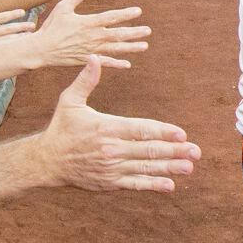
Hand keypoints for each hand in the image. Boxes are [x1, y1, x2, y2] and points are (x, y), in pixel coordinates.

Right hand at [0, 0, 29, 44]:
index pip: (1, 17)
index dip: (13, 14)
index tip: (23, 12)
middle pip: (8, 30)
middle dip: (21, 28)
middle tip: (32, 26)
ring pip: (7, 41)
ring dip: (18, 38)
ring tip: (29, 37)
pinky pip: (1, 49)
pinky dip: (10, 47)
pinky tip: (17, 47)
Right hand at [29, 0, 147, 69]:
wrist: (41, 49)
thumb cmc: (51, 27)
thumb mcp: (63, 8)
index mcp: (88, 22)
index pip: (111, 17)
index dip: (126, 14)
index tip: (138, 11)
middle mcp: (93, 37)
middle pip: (118, 34)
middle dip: (134, 32)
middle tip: (148, 31)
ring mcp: (91, 50)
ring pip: (115, 49)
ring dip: (131, 47)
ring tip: (144, 46)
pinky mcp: (87, 60)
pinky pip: (105, 62)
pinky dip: (116, 64)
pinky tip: (127, 64)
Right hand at [37, 57, 197, 193]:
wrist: (47, 161)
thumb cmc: (61, 128)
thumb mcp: (69, 101)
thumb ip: (85, 81)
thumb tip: (94, 58)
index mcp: (106, 128)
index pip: (140, 129)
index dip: (162, 131)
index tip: (181, 133)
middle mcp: (112, 149)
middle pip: (148, 150)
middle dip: (174, 151)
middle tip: (196, 151)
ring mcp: (112, 168)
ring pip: (145, 168)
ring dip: (169, 168)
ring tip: (189, 167)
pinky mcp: (110, 182)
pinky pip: (135, 184)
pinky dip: (152, 185)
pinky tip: (170, 184)